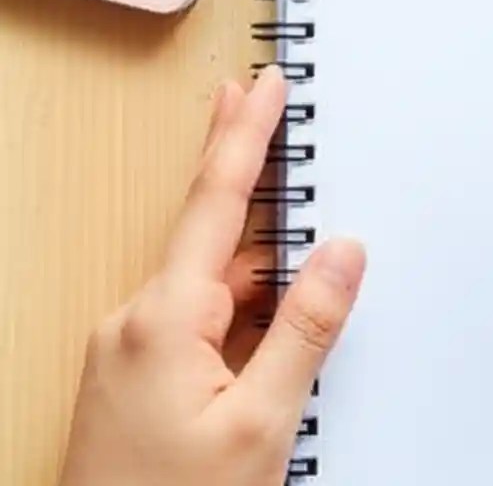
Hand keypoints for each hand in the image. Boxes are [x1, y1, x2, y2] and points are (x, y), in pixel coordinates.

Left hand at [58, 66, 365, 485]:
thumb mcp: (261, 420)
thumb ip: (306, 329)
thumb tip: (342, 255)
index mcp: (163, 320)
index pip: (213, 206)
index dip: (242, 139)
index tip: (261, 88)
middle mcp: (136, 323)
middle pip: (208, 235)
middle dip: (239, 170)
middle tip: (257, 101)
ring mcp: (131, 349)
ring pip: (211, 284)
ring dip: (258, 267)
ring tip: (312, 259)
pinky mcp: (135, 374)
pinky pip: (198, 318)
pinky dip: (242, 307)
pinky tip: (276, 322)